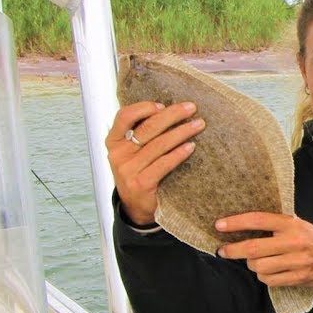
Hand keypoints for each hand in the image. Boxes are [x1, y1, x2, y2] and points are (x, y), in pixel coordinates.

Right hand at [106, 101, 203, 226]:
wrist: (135, 207)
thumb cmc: (138, 173)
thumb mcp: (132, 152)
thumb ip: (141, 133)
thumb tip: (167, 109)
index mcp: (114, 141)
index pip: (124, 116)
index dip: (144, 107)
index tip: (162, 105)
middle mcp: (118, 154)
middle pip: (147, 128)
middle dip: (172, 115)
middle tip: (191, 108)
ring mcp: (128, 170)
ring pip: (158, 144)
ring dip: (181, 132)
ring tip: (198, 125)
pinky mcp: (141, 183)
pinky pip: (163, 164)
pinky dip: (179, 153)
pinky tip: (191, 147)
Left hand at [215, 212, 312, 287]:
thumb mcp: (299, 225)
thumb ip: (277, 225)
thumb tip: (244, 225)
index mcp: (291, 224)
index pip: (258, 220)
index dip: (236, 222)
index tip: (219, 225)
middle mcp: (293, 241)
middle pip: (253, 248)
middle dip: (233, 250)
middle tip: (223, 251)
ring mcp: (296, 261)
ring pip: (259, 266)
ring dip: (251, 265)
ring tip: (253, 261)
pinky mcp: (297, 277)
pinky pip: (269, 279)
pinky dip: (263, 276)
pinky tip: (266, 271)